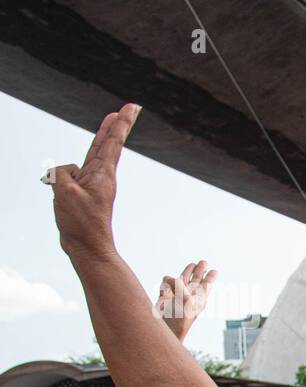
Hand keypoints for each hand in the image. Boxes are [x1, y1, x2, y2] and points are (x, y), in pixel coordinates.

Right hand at [51, 104, 140, 260]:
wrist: (87, 247)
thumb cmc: (80, 222)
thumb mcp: (65, 193)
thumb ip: (60, 173)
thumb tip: (63, 170)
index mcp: (102, 174)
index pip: (112, 141)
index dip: (121, 122)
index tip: (133, 107)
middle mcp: (101, 176)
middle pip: (107, 143)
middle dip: (116, 124)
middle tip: (129, 108)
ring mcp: (93, 184)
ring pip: (90, 156)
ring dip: (97, 140)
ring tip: (109, 124)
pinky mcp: (84, 192)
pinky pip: (71, 175)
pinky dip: (62, 178)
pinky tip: (60, 188)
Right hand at [156, 261, 217, 339]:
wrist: (166, 328)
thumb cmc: (180, 319)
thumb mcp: (186, 302)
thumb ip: (182, 287)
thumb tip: (173, 278)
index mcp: (199, 297)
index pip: (207, 284)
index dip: (210, 277)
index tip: (214, 271)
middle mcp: (189, 294)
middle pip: (196, 279)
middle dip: (199, 270)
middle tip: (204, 262)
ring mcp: (177, 295)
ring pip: (182, 279)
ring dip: (186, 272)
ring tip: (192, 264)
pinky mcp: (165, 296)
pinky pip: (165, 284)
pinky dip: (165, 285)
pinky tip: (165, 293)